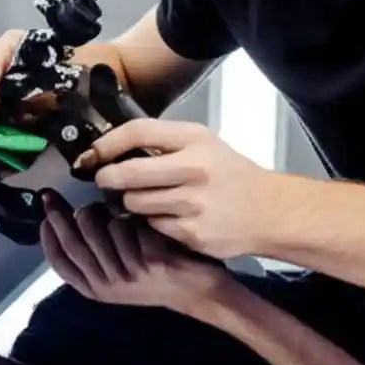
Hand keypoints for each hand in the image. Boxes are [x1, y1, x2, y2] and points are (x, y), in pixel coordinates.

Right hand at [41, 191, 233, 316]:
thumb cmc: (149, 275)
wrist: (196, 291)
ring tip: (113, 208)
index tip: (46, 210)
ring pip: (104, 228)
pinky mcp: (152, 260)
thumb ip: (90, 254)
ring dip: (106, 212)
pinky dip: (133, 217)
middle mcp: (109, 284)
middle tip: (71, 198)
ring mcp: (131, 273)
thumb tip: (59, 216)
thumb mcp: (113, 274)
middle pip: (78, 241)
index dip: (48, 234)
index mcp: (95, 289)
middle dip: (67, 215)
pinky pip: (131, 225)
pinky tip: (139, 217)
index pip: (60, 261)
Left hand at [77, 118, 285, 258]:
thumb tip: (112, 147)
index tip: (93, 153)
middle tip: (103, 179)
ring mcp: (193, 204)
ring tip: (142, 199)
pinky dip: (152, 222)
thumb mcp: (203, 144)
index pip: (137, 132)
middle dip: (107, 178)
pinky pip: (153, 226)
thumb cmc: (229, 174)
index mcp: (195, 139)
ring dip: (130, 202)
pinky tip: (167, 217)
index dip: (107, 143)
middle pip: (129, 173)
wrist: (270, 212)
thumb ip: (163, 143)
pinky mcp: (192, 233)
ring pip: (136, 203)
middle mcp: (194, 169)